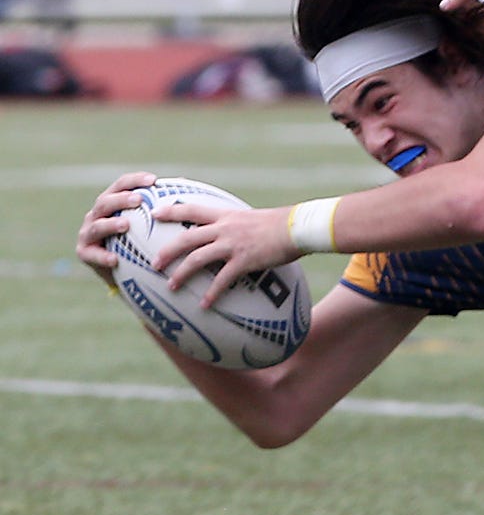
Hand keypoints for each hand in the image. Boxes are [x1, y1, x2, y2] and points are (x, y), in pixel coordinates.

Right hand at [77, 172, 156, 288]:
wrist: (125, 271)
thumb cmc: (142, 240)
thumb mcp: (152, 222)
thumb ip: (164, 205)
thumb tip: (187, 184)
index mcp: (113, 202)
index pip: (121, 185)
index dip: (135, 180)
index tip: (153, 180)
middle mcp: (97, 214)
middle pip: (105, 201)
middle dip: (121, 199)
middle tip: (139, 200)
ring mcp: (87, 233)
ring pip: (96, 226)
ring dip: (110, 224)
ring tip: (126, 225)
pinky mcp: (84, 252)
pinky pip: (91, 254)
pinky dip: (102, 256)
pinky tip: (115, 260)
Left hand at [152, 200, 298, 307]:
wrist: (298, 227)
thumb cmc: (282, 223)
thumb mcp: (254, 217)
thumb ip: (239, 224)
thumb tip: (235, 231)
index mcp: (226, 215)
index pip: (192, 209)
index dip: (171, 210)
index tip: (154, 213)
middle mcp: (225, 229)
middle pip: (187, 238)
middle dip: (167, 251)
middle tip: (154, 264)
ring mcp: (233, 245)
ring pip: (197, 259)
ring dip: (182, 274)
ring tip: (171, 286)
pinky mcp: (244, 260)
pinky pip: (222, 279)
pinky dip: (212, 293)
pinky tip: (205, 304)